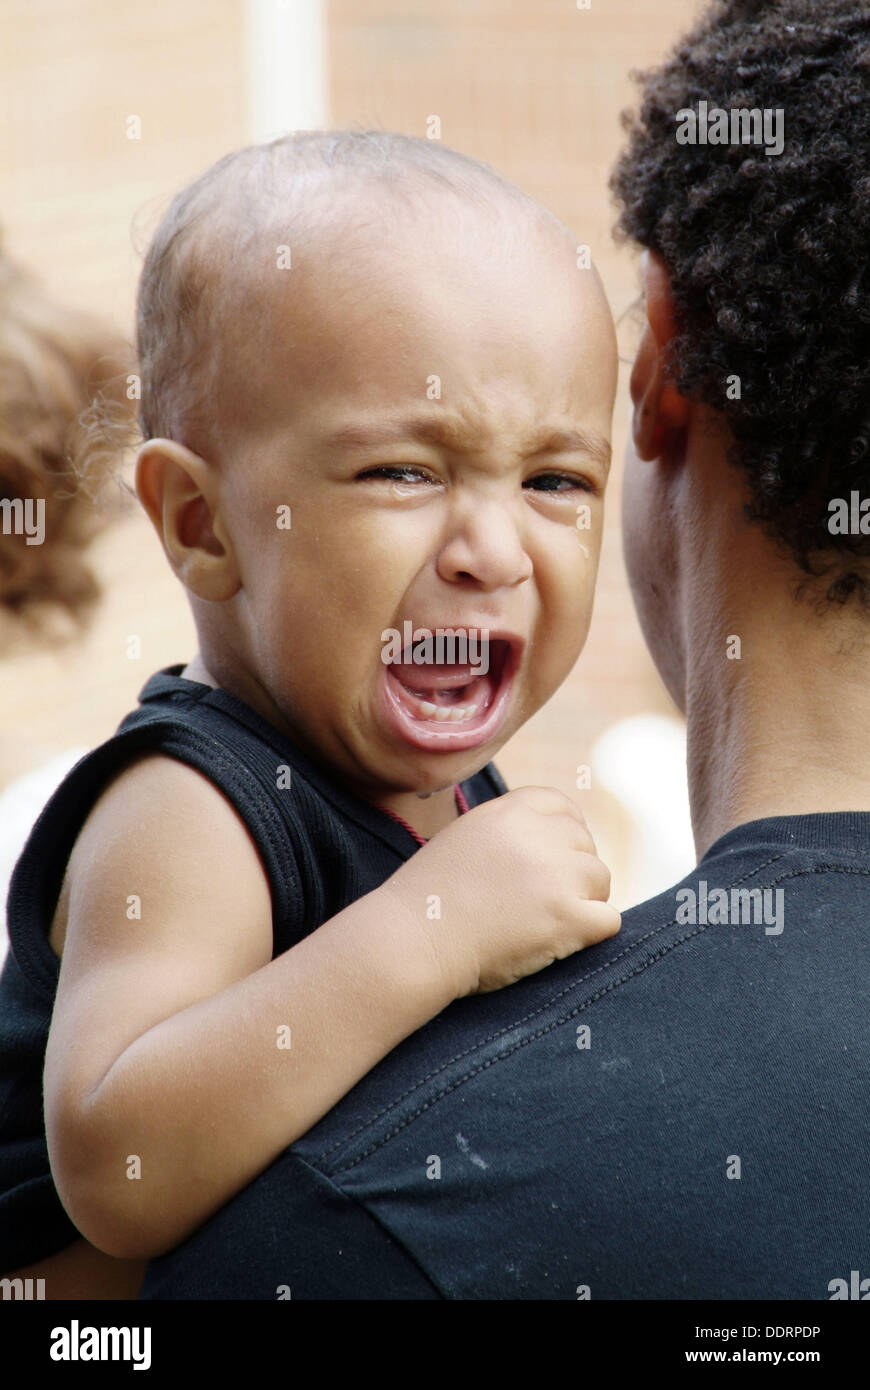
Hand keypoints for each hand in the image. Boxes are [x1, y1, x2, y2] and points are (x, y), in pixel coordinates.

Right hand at [383, 786, 619, 997]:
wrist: (411, 942)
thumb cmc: (430, 899)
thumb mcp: (465, 838)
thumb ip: (509, 830)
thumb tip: (558, 837)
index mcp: (509, 811)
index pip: (563, 807)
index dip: (563, 836)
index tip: (547, 863)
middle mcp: (536, 835)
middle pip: (586, 845)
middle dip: (571, 873)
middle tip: (538, 902)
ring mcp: (555, 875)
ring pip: (601, 880)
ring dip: (581, 902)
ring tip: (542, 922)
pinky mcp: (567, 917)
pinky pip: (609, 921)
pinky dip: (591, 934)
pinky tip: (558, 942)